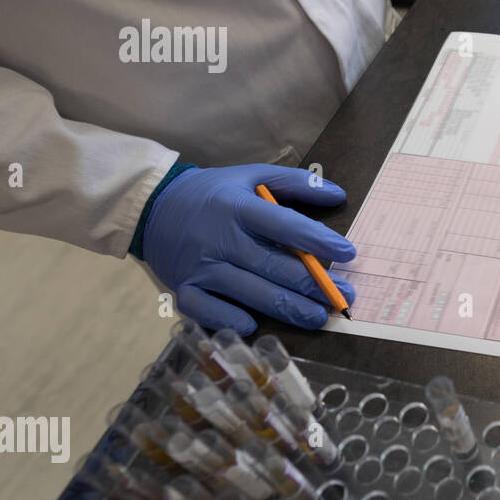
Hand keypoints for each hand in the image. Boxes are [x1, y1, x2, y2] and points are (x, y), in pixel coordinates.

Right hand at [143, 164, 356, 334]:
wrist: (151, 206)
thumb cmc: (213, 193)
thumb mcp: (251, 175)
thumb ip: (296, 182)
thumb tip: (337, 194)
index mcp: (238, 207)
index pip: (284, 225)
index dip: (318, 241)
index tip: (348, 253)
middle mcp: (221, 239)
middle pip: (273, 266)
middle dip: (314, 285)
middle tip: (343, 297)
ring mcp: (201, 267)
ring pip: (251, 293)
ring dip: (289, 309)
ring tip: (319, 317)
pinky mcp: (184, 289)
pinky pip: (210, 312)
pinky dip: (233, 320)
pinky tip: (257, 325)